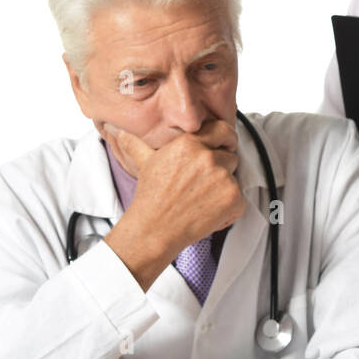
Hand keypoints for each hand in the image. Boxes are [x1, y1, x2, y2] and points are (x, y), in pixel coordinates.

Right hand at [101, 121, 245, 288]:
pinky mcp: (233, 198)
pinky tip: (209, 212)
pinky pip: (240, 200)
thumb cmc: (151, 197)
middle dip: (222, 167)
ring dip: (224, 188)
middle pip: (230, 155)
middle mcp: (208, 157)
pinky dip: (230, 208)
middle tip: (204, 183)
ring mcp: (223, 178)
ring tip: (202, 198)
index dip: (226, 138)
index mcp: (190, 143)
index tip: (225, 145)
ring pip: (235, 177)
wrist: (155, 229)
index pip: (223, 129)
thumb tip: (118, 130)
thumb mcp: (144, 162)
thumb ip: (136, 142)